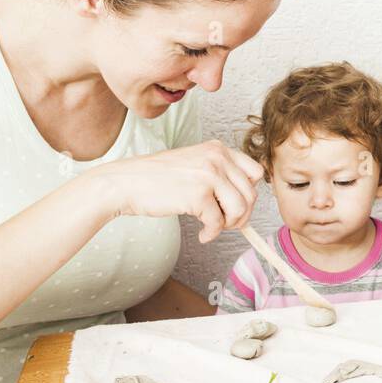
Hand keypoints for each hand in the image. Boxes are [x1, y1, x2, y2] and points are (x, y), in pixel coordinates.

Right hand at [89, 140, 263, 242]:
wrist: (125, 183)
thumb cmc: (157, 178)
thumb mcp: (195, 164)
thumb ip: (220, 175)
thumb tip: (247, 203)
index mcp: (218, 149)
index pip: (256, 172)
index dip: (249, 193)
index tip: (236, 205)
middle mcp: (217, 157)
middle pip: (251, 194)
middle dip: (241, 215)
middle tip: (225, 223)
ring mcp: (209, 175)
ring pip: (241, 209)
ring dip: (229, 225)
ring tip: (214, 227)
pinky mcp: (198, 195)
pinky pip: (218, 222)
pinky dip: (212, 234)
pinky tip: (202, 233)